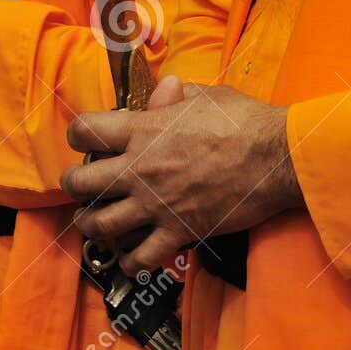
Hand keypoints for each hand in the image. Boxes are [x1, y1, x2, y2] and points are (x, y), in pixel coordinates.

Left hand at [61, 76, 302, 274]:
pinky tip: (130, 257)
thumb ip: (175, 96)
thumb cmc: (243, 121)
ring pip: (101, 224)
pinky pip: (140, 257)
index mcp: (143, 129)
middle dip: (74, 184)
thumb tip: (164, 88)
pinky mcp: (178, 231)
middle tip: (80, 185)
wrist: (276, 157)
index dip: (79, 134)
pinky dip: (130, 261)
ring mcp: (156, 203)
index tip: (86, 140)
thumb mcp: (205, 95)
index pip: (85, 131)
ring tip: (93, 221)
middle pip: (81, 183)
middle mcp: (140, 168)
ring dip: (91, 224)